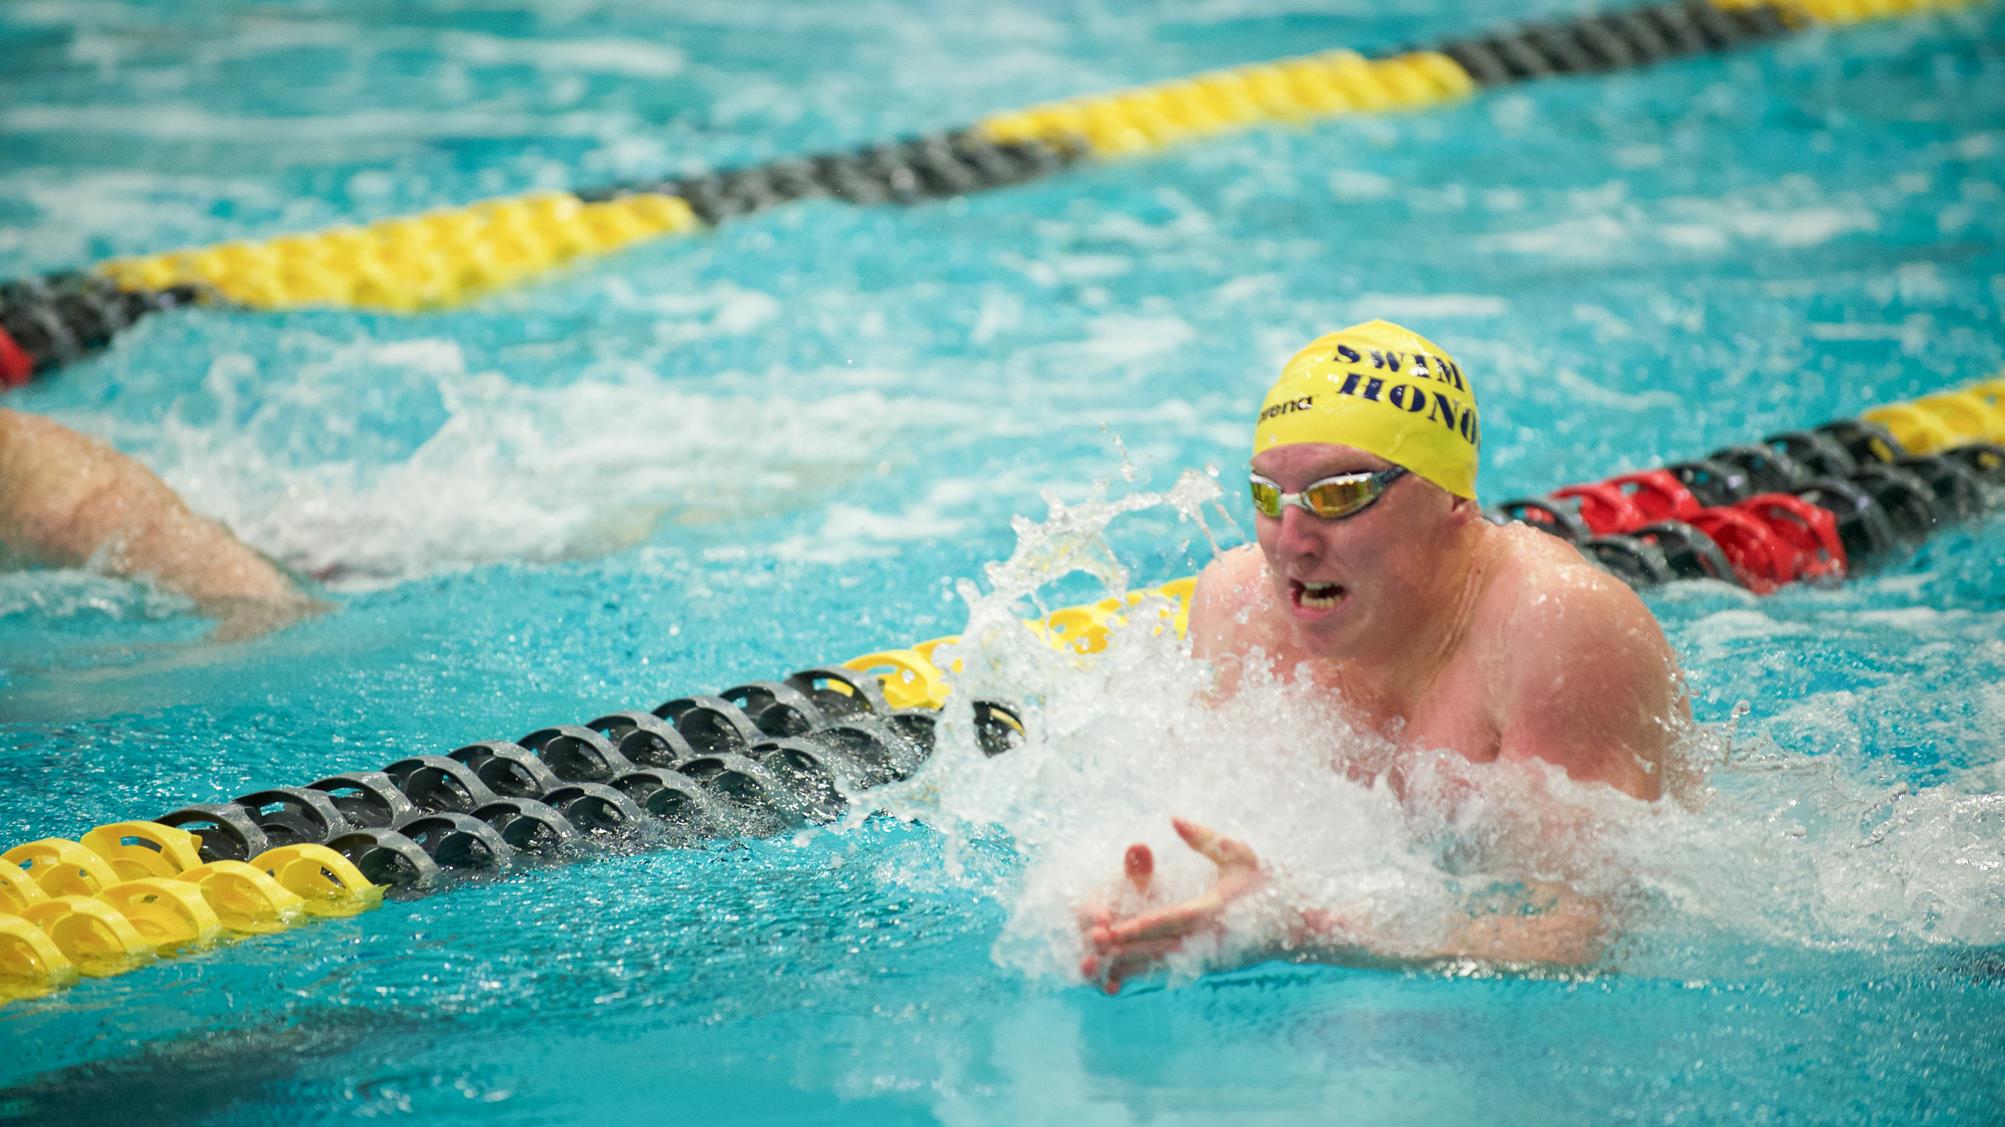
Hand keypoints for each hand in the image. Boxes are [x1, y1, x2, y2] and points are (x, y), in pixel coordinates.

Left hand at [1077, 817, 1264, 994]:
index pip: (1172, 919)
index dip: (1140, 925)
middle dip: (1124, 948)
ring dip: (1126, 964)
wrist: (1296, 927)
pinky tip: (1115, 976)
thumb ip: (1206, 839)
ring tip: (1094, 963)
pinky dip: (1140, 975)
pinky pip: (1166, 973)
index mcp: (1215, 911)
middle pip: (1159, 948)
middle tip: (1091, 944)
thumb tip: (1174, 819)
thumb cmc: (1267, 885)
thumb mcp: (1241, 855)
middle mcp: (1208, 941)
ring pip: (1159, 965)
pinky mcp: (1203, 967)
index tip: (1113, 927)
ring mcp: (1206, 958)